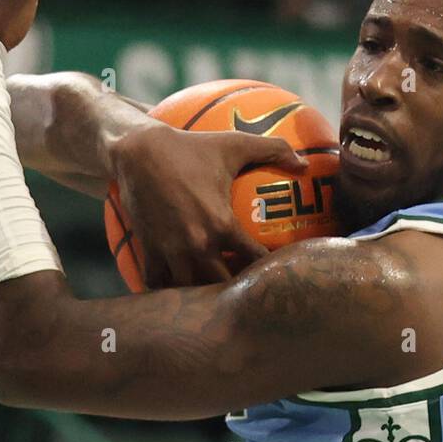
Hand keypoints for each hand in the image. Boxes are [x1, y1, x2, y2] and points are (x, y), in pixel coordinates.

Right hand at [111, 121, 306, 286]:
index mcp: (222, 225)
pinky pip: (159, 285)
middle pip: (224, 286)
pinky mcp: (149, 252)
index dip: (268, 268)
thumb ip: (272, 149)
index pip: (255, 260)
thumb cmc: (190, 148)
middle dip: (236, 291)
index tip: (273, 270)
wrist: (138, 152)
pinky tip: (178, 288)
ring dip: (202, 296)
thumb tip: (304, 164)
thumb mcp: (233, 144)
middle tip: (245, 289)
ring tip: (213, 297)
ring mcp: (172, 252)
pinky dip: (168, 290)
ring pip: (191, 291)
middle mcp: (198, 245)